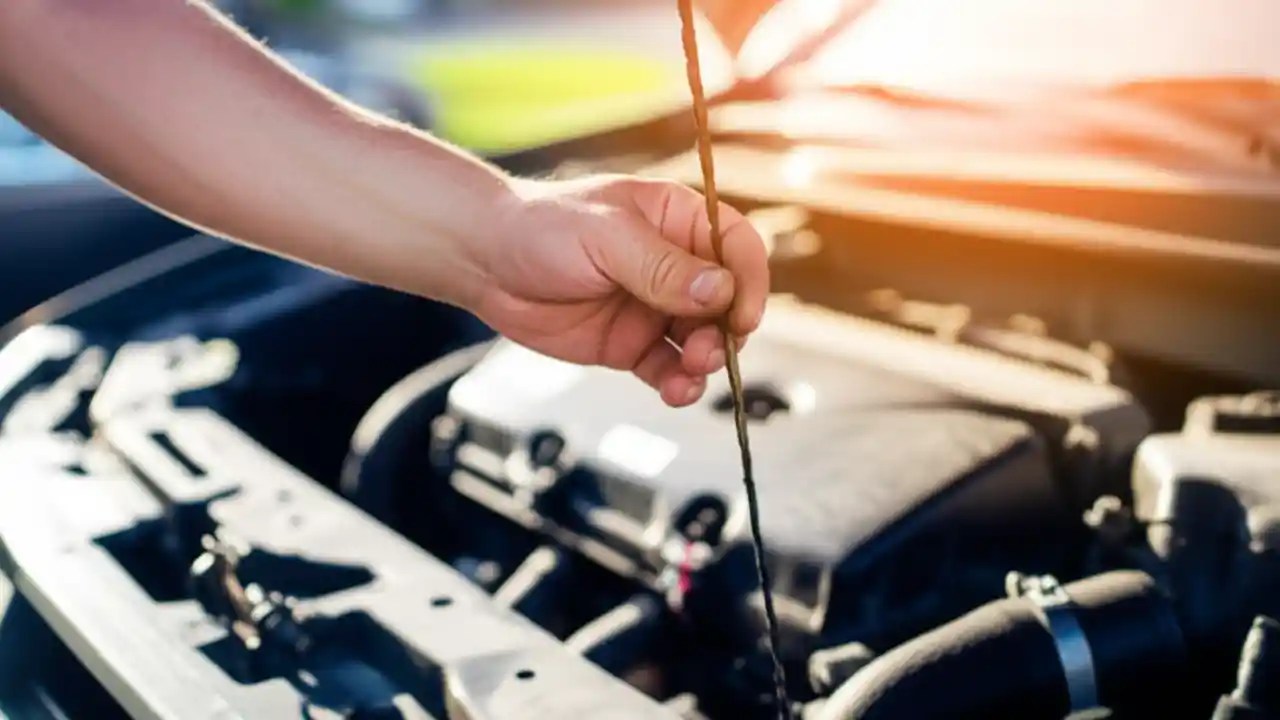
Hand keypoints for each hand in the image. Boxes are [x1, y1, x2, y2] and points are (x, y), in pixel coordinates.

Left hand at [470, 175, 768, 406]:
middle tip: (706, 350)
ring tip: (690, 373)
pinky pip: (669, 369)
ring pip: (703, 340)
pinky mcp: (632, 345)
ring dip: (706, 361)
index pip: (736, 247)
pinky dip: (679, 383)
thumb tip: (721, 291)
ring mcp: (654, 307)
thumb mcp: (605, 237)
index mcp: (677, 219)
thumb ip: (662, 266)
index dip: (749, 281)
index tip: (742, 314)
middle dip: (726, 331)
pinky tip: (676, 391)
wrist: (484, 262)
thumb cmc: (541, 228)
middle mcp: (674, 265)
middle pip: (727, 302)